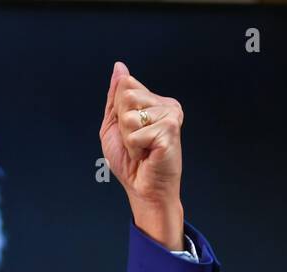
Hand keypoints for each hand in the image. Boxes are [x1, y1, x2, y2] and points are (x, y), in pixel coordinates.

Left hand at [99, 61, 184, 249]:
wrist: (143, 188)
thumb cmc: (130, 162)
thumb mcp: (115, 126)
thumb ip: (116, 98)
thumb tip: (119, 67)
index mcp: (154, 101)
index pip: (125, 85)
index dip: (118, 112)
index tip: (129, 131)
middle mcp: (166, 104)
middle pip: (126, 95)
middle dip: (122, 124)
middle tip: (135, 142)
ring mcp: (171, 114)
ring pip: (130, 114)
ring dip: (128, 138)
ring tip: (142, 148)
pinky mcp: (171, 128)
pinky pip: (136, 131)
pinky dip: (135, 147)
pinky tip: (148, 153)